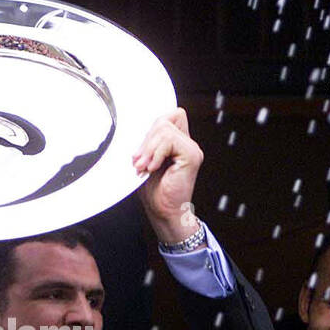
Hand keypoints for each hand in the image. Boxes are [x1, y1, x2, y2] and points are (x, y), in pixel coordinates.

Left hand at [132, 108, 204, 244]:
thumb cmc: (155, 193)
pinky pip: (170, 140)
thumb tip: (138, 127)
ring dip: (149, 148)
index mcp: (179, 144)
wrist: (165, 213)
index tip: (141, 153)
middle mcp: (188, 144)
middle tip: (139, 161)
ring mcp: (192, 149)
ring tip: (143, 167)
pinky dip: (156, 153)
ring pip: (165, 129)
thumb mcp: (145, 162)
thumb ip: (147, 144)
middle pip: (165, 119)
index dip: (153, 129)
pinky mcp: (192, 155)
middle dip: (147, 139)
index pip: (170, 116)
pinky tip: (153, 168)